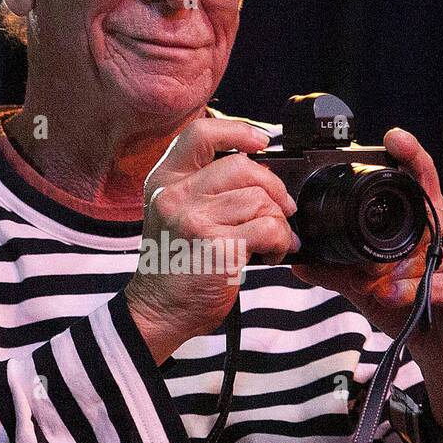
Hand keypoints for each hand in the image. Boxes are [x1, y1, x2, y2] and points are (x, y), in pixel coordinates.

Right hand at [125, 119, 299, 363]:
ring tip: (272, 241)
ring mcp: (195, 220)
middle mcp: (175, 196)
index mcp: (164, 181)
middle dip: (273, 188)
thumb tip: (260, 173)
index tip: (261, 143)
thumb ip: (204, 187)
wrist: (160, 310)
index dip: (237, 131)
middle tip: (282, 209)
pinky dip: (280, 242)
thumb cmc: (175, 265)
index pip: (200, 133)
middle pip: (243, 167)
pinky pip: (268, 229)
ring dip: (278, 222)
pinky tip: (271, 255)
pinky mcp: (217, 247)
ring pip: (260, 200)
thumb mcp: (175, 214)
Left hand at [290, 128, 442, 430]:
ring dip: (400, 273)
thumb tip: (301, 261)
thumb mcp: (368, 287)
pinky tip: (399, 297)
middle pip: (426, 214)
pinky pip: (440, 283)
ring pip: (428, 252)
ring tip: (386, 288)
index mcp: (432, 221)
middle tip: (377, 257)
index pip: (421, 180)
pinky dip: (414, 292)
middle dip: (395, 237)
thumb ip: (339, 271)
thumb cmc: (412, 309)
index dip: (410, 156)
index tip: (393, 138)